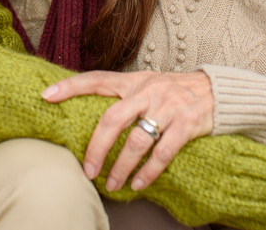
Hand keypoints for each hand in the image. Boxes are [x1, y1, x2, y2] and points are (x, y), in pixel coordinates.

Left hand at [42, 69, 212, 191]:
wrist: (219, 90)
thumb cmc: (175, 91)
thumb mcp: (148, 84)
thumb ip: (124, 96)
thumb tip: (90, 113)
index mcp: (134, 80)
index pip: (97, 80)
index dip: (71, 87)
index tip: (46, 96)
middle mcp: (148, 91)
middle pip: (112, 118)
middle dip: (96, 148)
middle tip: (88, 170)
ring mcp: (168, 107)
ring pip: (136, 140)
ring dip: (121, 167)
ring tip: (113, 185)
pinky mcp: (187, 124)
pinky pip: (162, 153)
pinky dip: (148, 172)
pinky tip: (139, 184)